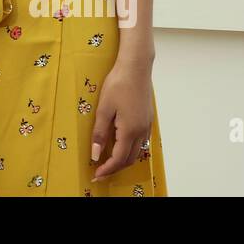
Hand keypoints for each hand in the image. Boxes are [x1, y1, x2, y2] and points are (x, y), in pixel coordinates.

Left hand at [89, 57, 154, 182]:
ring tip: (109, 161)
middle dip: (115, 168)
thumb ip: (99, 134)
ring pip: (137, 151)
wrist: (136, 67)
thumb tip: (95, 155)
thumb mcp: (103, 109)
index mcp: (129, 131)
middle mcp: (141, 132)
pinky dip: (130, 149)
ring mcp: (147, 126)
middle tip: (100, 171)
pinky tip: (121, 145)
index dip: (107, 169)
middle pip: (129, 159)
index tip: (95, 175)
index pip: (118, 159)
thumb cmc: (118, 84)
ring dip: (124, 160)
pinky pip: (141, 142)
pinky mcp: (148, 119)